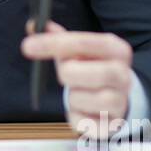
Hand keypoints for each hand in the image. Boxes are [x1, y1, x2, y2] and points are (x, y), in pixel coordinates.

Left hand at [20, 19, 133, 138]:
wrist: (119, 99)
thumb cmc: (93, 69)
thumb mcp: (80, 50)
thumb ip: (58, 37)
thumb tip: (33, 25)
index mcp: (116, 50)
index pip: (84, 42)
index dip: (54, 43)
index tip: (28, 46)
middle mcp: (123, 75)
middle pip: (91, 72)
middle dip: (69, 72)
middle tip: (64, 74)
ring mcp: (120, 102)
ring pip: (82, 98)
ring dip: (71, 96)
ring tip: (78, 92)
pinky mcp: (111, 125)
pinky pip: (81, 121)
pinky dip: (73, 114)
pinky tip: (81, 108)